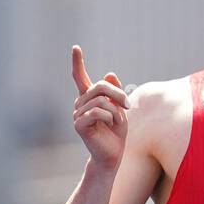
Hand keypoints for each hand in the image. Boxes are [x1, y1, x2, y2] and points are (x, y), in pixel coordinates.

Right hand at [71, 44, 128, 170]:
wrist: (112, 156)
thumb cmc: (116, 133)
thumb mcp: (119, 109)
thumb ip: (115, 92)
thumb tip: (109, 74)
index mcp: (89, 98)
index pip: (80, 77)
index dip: (78, 62)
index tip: (76, 47)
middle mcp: (80, 103)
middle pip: (99, 86)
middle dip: (117, 94)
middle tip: (128, 105)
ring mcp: (77, 113)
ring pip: (100, 100)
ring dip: (115, 111)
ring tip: (116, 121)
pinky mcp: (79, 124)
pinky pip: (97, 112)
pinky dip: (109, 117)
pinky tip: (110, 125)